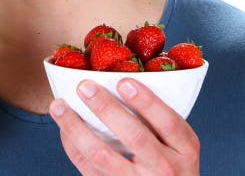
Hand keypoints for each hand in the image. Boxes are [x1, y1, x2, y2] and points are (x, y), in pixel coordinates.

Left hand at [49, 79, 199, 174]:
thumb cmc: (174, 166)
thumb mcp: (182, 146)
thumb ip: (163, 121)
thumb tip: (124, 79)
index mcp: (185, 149)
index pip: (169, 122)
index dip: (146, 101)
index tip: (123, 81)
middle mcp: (165, 168)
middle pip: (134, 136)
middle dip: (106, 108)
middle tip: (84, 86)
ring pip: (102, 155)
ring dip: (76, 128)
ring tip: (59, 106)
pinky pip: (88, 169)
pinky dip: (73, 147)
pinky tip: (64, 130)